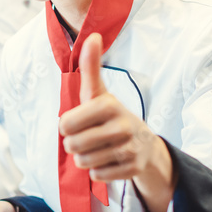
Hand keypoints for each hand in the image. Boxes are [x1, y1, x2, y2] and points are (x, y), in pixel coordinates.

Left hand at [59, 33, 173, 211]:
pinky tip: (108, 159)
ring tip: (96, 148)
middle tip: (85, 137)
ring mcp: (129, 149)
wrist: (145, 144)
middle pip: (73, 146)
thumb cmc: (111, 116)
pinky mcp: (132, 169)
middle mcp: (121, 126)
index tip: (75, 122)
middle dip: (74, 144)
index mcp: (108, 105)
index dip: (66, 126)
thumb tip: (92, 36)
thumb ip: (91, 67)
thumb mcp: (98, 92)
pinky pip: (97, 175)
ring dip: (85, 158)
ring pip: (84, 162)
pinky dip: (98, 171)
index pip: (66, 124)